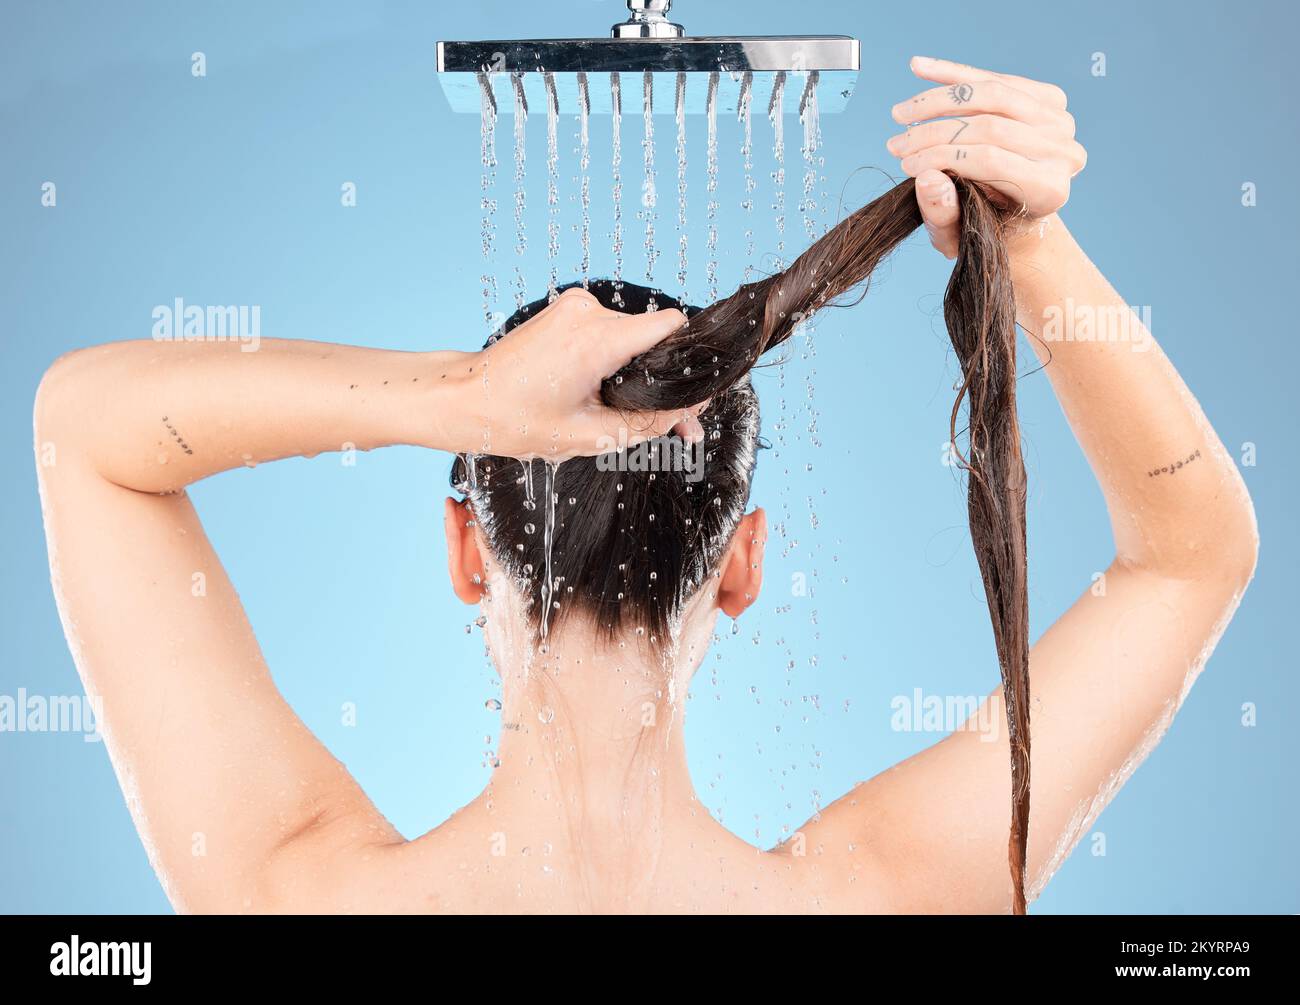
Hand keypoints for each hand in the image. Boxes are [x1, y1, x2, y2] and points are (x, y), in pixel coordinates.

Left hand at [462, 286, 704, 459]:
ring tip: (632, 415)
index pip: (671, 325)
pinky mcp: (566, 312)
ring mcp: (575, 308)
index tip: (691, 394)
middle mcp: (588, 312)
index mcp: (596, 339)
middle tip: (677, 426)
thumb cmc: (515, 420)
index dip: (688, 360)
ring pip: (632, 338)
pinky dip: (616, 362)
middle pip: (653, 338)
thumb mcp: (590, 435)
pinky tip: (609, 394)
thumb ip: (648, 423)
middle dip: (665, 380)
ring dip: (639, 373)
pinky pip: (608, 333)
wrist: (465, 399)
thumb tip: (689, 413)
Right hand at [886, 55, 1086, 257]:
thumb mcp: (960, 235)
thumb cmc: (986, 228)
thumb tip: (925, 178)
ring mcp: (1059, 121)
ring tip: (900, 114)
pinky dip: (953, 74)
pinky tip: (918, 68)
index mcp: (1049, 189)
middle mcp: (1063, 152)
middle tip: (895, 145)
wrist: (1017, 214)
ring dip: (938, 100)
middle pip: (990, 126)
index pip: (989, 160)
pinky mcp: (1047, 98)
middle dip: (934, 132)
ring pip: (992, 94)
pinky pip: (994, 78)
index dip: (942, 157)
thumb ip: (944, 213)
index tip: (904, 164)